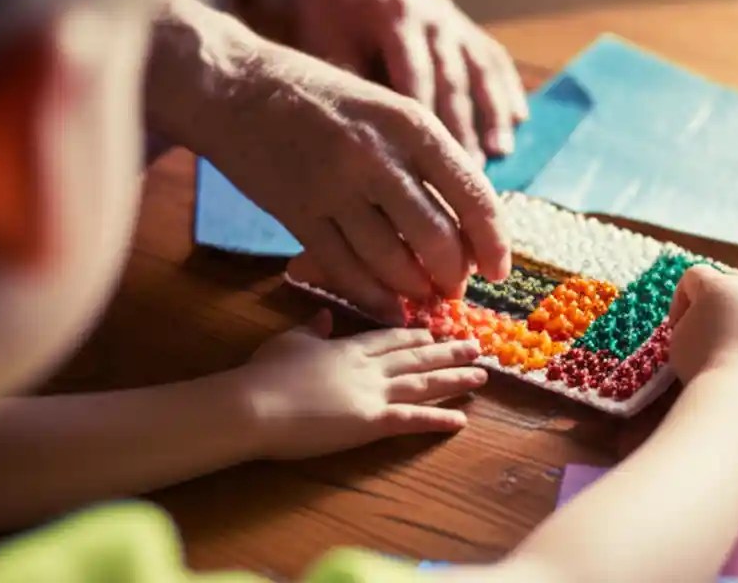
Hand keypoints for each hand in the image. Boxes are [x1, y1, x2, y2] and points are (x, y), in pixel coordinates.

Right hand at [205, 39, 510, 321]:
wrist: (233, 85)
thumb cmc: (319, 97)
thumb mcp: (385, 107)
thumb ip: (425, 157)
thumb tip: (468, 219)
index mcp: (411, 124)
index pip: (473, 195)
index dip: (493, 242)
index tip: (499, 270)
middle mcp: (378, 156)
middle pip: (438, 238)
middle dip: (454, 275)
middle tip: (455, 287)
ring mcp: (335, 187)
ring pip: (393, 262)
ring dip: (416, 289)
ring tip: (423, 296)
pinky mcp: (298, 214)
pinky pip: (347, 270)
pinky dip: (373, 297)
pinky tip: (387, 305)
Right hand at [236, 311, 487, 459]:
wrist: (256, 404)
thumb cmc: (265, 374)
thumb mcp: (289, 341)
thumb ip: (312, 329)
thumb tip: (325, 315)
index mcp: (347, 346)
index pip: (389, 338)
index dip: (414, 336)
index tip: (436, 333)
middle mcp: (368, 366)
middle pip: (415, 357)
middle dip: (447, 351)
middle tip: (476, 347)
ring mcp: (373, 393)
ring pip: (423, 383)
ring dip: (454, 378)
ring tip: (481, 375)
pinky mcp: (371, 423)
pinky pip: (412, 420)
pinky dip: (438, 419)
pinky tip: (461, 419)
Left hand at [296, 0, 528, 163]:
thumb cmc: (336, 23)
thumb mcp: (331, 46)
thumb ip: (354, 83)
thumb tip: (372, 136)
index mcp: (397, 16)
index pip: (417, 74)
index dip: (427, 117)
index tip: (432, 158)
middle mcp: (434, 16)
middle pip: (453, 78)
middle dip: (463, 127)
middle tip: (470, 170)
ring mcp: (457, 21)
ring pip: (482, 70)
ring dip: (494, 112)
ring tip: (500, 151)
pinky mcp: (471, 28)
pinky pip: (496, 60)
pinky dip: (509, 89)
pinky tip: (519, 120)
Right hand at [666, 267, 737, 394]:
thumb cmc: (703, 365)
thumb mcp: (680, 339)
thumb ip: (691, 322)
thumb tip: (708, 327)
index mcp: (721, 285)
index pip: (695, 277)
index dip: (682, 301)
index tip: (678, 328)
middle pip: (732, 294)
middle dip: (719, 314)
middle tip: (708, 344)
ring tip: (737, 361)